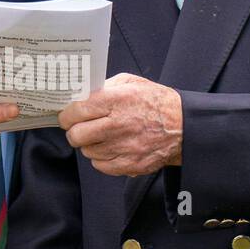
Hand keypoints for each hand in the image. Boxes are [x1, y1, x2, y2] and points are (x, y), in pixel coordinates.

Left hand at [58, 73, 182, 176]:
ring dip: (89, 145)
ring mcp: (124, 147)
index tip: (67, 116)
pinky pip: (100, 165)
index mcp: (117, 100)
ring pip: (87, 151)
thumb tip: (80, 95)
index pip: (77, 110)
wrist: (183, 127)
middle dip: (74, 131)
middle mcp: (118, 125)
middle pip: (77, 135)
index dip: (66, 115)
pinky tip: (111, 148)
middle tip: (79, 128)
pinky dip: (101, 158)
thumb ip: (104, 87)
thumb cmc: (156, 102)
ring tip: (102, 136)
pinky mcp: (129, 164)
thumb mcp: (131, 83)